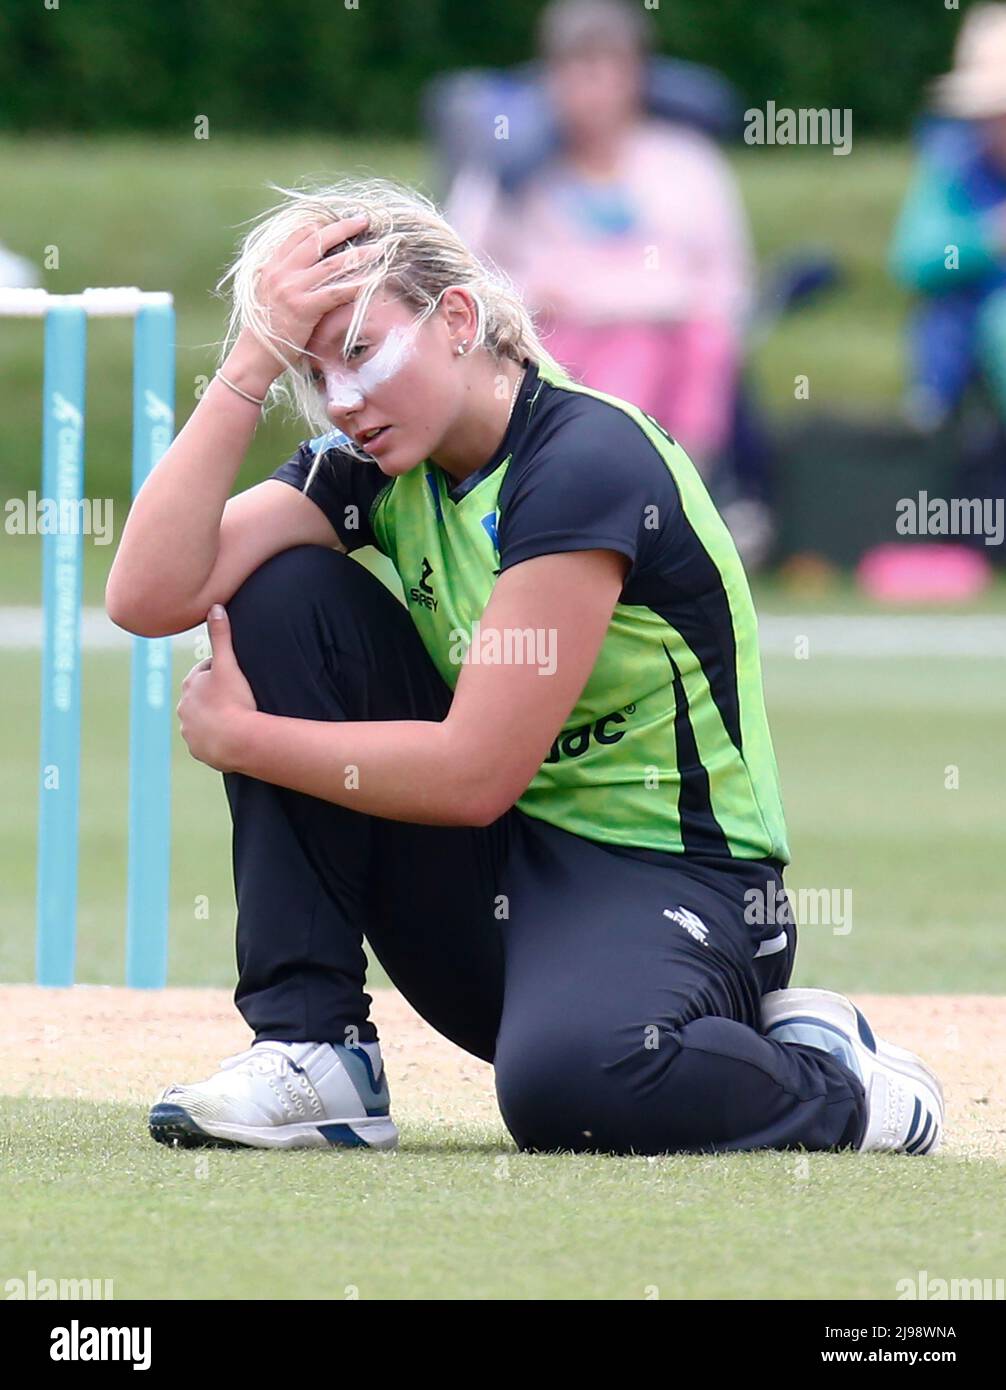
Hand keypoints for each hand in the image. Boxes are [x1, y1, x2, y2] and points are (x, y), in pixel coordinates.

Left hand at [177, 604, 256, 770]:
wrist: (237, 741)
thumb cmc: (233, 700)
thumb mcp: (229, 664)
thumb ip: (221, 635)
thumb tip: (215, 606)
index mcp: (190, 685)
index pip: (205, 672)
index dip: (221, 672)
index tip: (236, 676)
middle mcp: (184, 707)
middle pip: (202, 696)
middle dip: (215, 695)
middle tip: (238, 696)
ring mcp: (189, 730)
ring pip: (203, 719)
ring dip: (215, 717)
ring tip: (236, 717)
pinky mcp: (198, 749)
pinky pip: (207, 740)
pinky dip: (216, 737)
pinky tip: (231, 735)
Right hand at [225, 214, 381, 388]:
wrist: (255, 355)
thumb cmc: (266, 328)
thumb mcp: (268, 293)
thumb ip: (284, 276)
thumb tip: (305, 265)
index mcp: (272, 265)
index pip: (299, 235)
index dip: (322, 226)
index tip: (342, 222)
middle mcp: (281, 272)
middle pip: (317, 240)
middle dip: (343, 227)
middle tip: (363, 220)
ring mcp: (291, 288)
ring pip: (331, 264)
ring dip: (358, 255)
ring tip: (378, 249)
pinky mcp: (303, 308)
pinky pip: (335, 292)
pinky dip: (355, 285)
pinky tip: (372, 281)